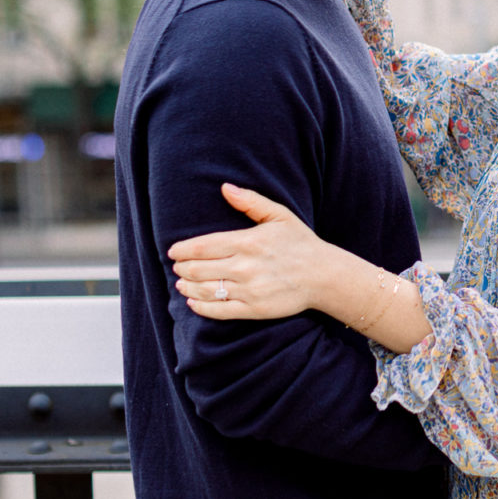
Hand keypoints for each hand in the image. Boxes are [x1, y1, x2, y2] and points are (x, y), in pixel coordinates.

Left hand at [169, 184, 331, 319]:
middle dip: (182, 268)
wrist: (324, 275)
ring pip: (205, 291)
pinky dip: (200, 306)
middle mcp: (245, 267)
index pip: (202, 247)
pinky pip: (218, 311)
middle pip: (198, 270)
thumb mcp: (280, 215)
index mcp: (248, 242)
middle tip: (177, 267)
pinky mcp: (254, 309)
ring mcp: (249, 290)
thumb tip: (225, 187)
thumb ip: (251, 201)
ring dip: (187, 287)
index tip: (173, 251)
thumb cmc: (300, 243)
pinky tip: (193, 301)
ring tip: (181, 283)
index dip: (182, 250)